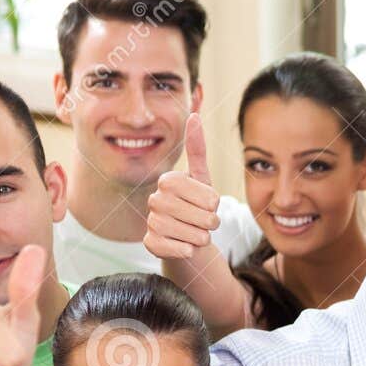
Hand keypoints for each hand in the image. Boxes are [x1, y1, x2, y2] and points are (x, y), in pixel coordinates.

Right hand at [144, 113, 220, 260]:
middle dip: (211, 223)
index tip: (209, 205)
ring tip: (197, 233)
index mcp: (168, 180)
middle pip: (202, 217)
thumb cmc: (198, 207)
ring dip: (201, 237)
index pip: (208, 197)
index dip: (215, 205)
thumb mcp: (203, 179)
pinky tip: (186, 245)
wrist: (189, 238)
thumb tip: (193, 115)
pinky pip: (178, 249)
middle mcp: (155, 199)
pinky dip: (188, 250)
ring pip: (191, 234)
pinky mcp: (150, 243)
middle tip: (206, 223)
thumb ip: (198, 150)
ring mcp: (151, 221)